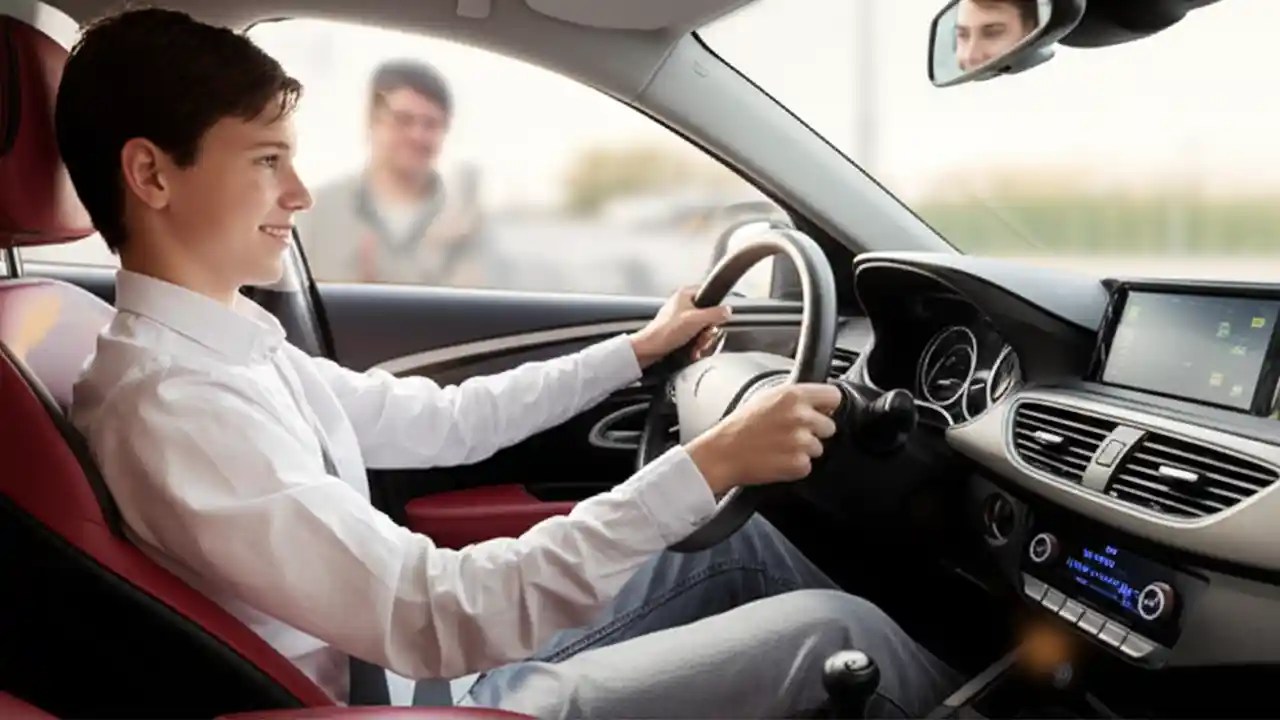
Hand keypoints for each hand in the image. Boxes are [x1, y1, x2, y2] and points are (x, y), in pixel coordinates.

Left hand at [630, 286, 731, 368]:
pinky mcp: (679, 332)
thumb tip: (728, 310)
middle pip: (709, 315)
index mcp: (686, 294)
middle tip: (702, 337)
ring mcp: (682, 319)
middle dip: (708, 331)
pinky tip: (692, 351)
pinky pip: (695, 337)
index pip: (710, 294)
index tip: (715, 320)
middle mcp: (684, 304)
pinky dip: (696, 345)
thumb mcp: (696, 320)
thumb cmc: (666, 332)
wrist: (650, 349)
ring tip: (695, 346)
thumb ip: (715, 314)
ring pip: (703, 328)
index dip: (716, 309)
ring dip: (702, 340)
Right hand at [686, 383, 842, 494]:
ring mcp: (801, 442)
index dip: (828, 405)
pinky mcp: (799, 464)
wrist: (721, 454)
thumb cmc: (739, 426)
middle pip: (829, 426)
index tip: (821, 411)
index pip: (834, 396)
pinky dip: (795, 466)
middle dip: (815, 431)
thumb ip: (794, 397)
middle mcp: (801, 417)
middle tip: (790, 433)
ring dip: (804, 450)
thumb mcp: (766, 397)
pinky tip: (778, 459)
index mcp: (793, 396)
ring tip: (779, 447)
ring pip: (819, 448)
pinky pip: (808, 465)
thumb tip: (819, 401)